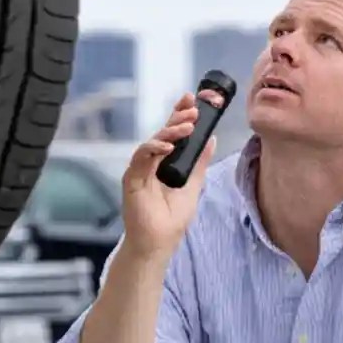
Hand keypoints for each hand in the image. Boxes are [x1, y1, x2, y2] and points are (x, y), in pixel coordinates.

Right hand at [119, 90, 222, 261]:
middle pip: (162, 133)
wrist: (158, 244)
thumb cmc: (171, 219)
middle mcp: (150, 163)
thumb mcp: (193, 186)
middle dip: (177, 117)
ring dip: (170, 131)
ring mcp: (140, 170)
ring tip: (187, 126)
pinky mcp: (132, 179)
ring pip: (153, 141)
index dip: (180, 114)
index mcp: (164, 162)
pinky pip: (141, 158)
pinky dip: (153, 148)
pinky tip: (167, 146)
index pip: (172, 133)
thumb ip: (200, 163)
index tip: (193, 99)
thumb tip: (211, 139)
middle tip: (193, 107)